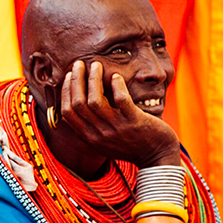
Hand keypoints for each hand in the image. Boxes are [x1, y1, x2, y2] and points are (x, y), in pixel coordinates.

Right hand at [59, 60, 179, 166]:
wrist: (156, 158)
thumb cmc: (130, 145)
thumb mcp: (104, 141)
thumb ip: (91, 126)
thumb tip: (78, 102)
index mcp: (89, 138)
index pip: (68, 112)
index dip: (66, 91)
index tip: (70, 75)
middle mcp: (100, 134)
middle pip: (78, 104)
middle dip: (76, 80)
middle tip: (80, 64)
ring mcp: (117, 128)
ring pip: (95, 101)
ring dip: (93, 79)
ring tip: (97, 65)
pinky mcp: (134, 122)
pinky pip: (121, 100)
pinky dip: (117, 85)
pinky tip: (116, 77)